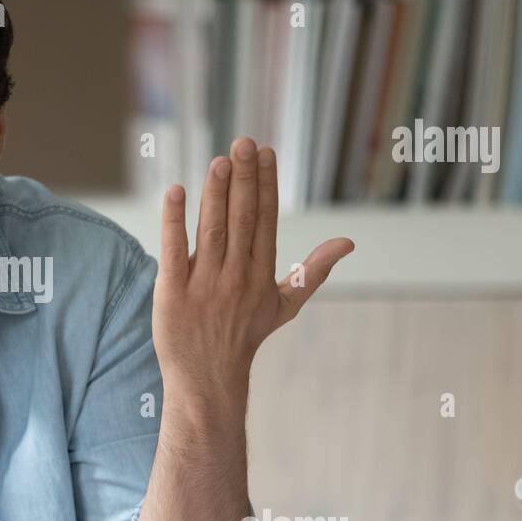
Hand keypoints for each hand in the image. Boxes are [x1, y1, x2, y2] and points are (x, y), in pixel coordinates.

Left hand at [153, 137, 354, 399]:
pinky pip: (173, 251)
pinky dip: (173, 221)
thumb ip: (313, 270)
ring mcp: (204, 284)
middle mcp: (235, 276)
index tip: (265, 152)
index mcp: (261, 274)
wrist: (208, 379)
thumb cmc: (245, 336)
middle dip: (244, 179)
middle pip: (242, 219)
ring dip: (216, 194)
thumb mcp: (284, 305)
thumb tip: (349, 242)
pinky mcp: (172, 292)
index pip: (265, 220)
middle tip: (243, 142)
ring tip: (220, 161)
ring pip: (212, 230)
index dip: (266, 184)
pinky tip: (175, 192)